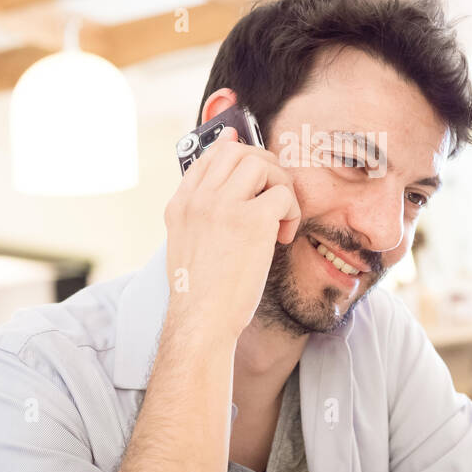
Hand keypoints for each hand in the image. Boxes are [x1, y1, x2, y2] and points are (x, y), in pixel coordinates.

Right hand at [163, 127, 301, 339]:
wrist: (202, 320)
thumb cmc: (200, 290)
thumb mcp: (185, 243)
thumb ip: (200, 212)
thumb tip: (219, 182)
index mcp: (180, 205)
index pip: (210, 157)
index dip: (237, 152)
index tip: (253, 163)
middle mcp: (199, 199)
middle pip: (239, 152)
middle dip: (265, 167)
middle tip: (274, 195)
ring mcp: (224, 206)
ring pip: (261, 163)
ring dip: (279, 185)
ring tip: (279, 216)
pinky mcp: (252, 220)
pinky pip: (283, 194)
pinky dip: (291, 212)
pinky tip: (282, 236)